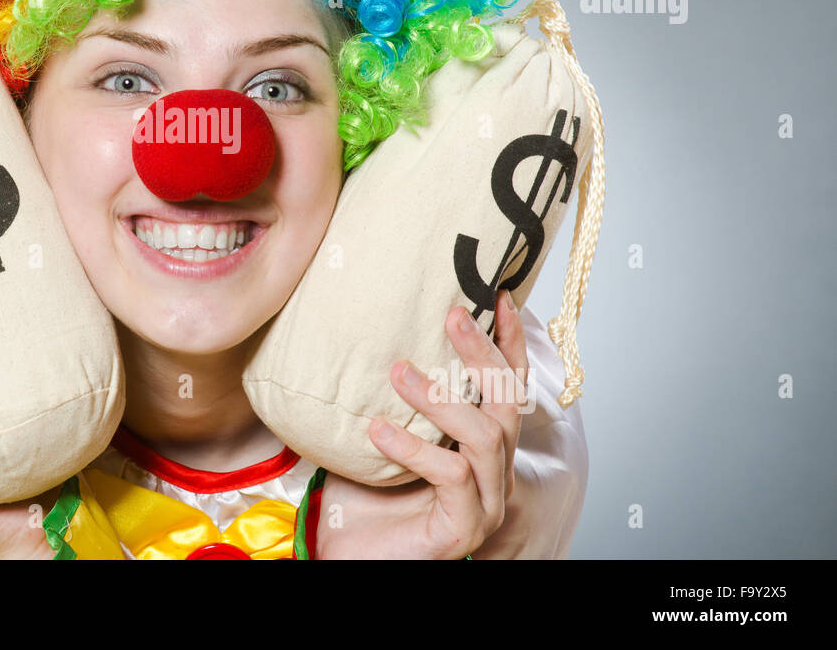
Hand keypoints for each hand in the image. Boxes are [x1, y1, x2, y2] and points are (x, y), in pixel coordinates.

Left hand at [315, 290, 529, 558]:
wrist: (348, 562)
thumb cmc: (362, 503)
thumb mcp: (375, 436)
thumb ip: (386, 396)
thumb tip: (367, 335)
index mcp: (481, 451)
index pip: (508, 390)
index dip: (509, 344)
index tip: (499, 296)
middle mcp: (493, 476)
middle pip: (506, 406)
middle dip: (483, 356)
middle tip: (453, 314)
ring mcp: (485, 504)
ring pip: (485, 438)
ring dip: (443, 399)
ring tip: (399, 373)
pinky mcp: (464, 528)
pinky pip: (452, 476)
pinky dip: (414, 448)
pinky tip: (378, 431)